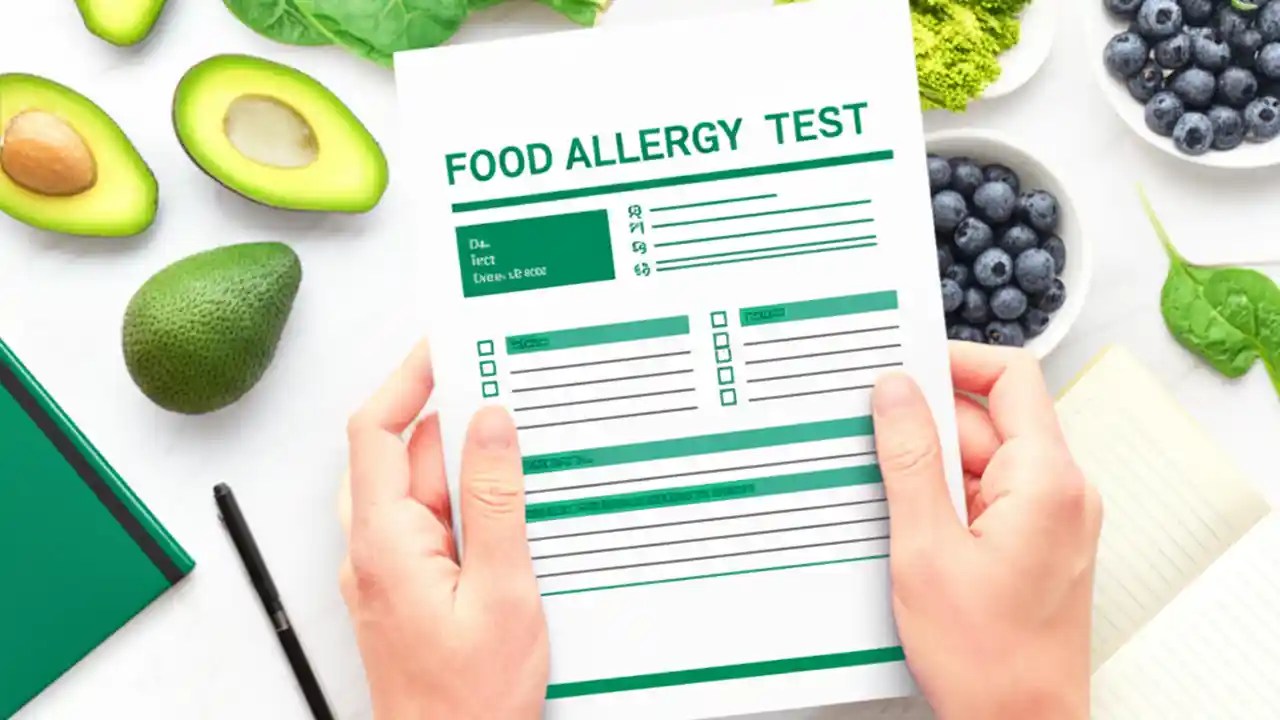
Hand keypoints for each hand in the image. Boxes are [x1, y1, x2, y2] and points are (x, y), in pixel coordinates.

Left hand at [338, 341, 547, 719]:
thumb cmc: (469, 700)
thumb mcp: (501, 593)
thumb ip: (495, 503)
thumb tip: (492, 425)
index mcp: (384, 543)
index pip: (377, 432)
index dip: (407, 379)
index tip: (446, 345)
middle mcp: (374, 550)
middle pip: (403, 455)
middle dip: (452, 419)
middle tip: (510, 393)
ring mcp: (389, 570)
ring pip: (420, 489)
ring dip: (464, 466)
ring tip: (522, 455)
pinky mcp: (410, 587)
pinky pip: (432, 524)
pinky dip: (467, 504)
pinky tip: (511, 512)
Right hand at [871, 342, 1100, 719]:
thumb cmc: (987, 659)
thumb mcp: (925, 548)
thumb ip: (910, 459)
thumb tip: (895, 391)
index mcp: (1049, 480)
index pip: (1009, 378)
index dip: (954, 362)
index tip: (901, 367)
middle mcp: (1062, 492)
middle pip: (989, 421)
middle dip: (927, 427)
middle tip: (869, 443)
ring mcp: (1051, 519)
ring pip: (983, 461)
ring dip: (932, 469)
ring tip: (888, 505)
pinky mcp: (1035, 544)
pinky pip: (987, 496)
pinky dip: (945, 500)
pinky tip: (909, 529)